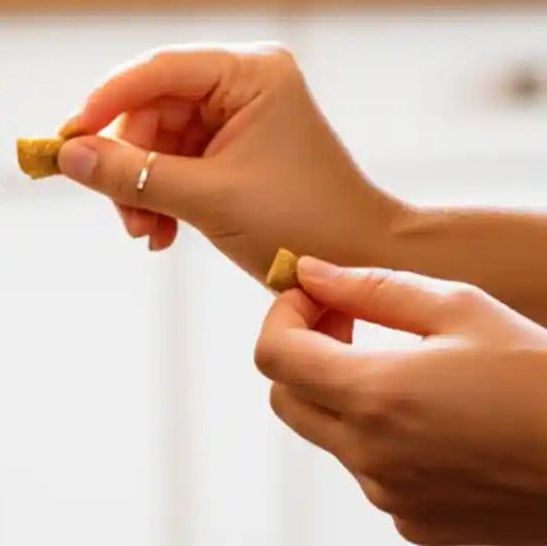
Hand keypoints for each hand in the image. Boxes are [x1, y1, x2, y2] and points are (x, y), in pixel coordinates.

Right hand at [57, 43, 402, 280]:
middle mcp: (244, 81)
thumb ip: (132, 174)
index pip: (157, 70)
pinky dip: (160, 195)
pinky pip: (174, 160)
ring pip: (156, 140)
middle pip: (151, 109)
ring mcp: (238, 113)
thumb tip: (67, 157)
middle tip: (124, 213)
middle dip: (129, 164)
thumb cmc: (302, 223)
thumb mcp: (206, 199)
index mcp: (251, 72)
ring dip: (142, 188)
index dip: (105, 104)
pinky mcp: (233, 145)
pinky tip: (163, 233)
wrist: (359, 260)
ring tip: (147, 233)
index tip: (68, 140)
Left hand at [257, 257, 546, 544]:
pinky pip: (372, 473)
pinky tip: (440, 420)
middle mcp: (370, 456)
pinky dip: (383, 440)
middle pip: (286, 398)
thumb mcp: (465, 311)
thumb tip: (309, 271)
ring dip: (348, 397)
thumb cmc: (545, 379)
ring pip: (331, 436)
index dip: (284, 315)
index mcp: (375, 397)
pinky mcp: (417, 526)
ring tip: (414, 371)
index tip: (317, 296)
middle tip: (350, 324)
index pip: (273, 354)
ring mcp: (391, 498)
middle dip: (304, 354)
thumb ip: (373, 288)